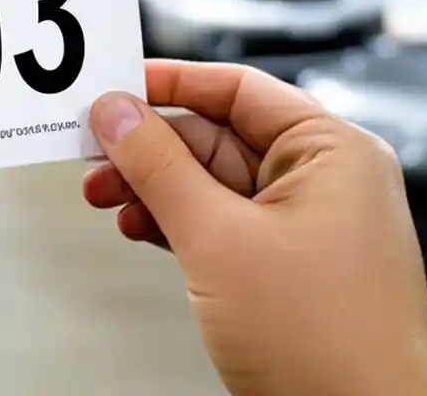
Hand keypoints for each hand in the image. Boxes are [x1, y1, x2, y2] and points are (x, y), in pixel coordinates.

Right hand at [84, 60, 426, 395]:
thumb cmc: (322, 342)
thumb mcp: (218, 239)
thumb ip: (158, 168)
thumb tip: (115, 113)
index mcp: (333, 151)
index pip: (238, 89)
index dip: (170, 84)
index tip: (113, 89)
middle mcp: (326, 179)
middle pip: (218, 136)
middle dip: (150, 149)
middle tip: (93, 154)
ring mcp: (308, 225)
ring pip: (214, 183)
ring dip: (155, 189)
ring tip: (105, 199)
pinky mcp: (288, 266)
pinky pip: (223, 223)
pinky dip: (178, 224)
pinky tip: (139, 229)